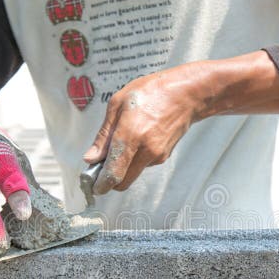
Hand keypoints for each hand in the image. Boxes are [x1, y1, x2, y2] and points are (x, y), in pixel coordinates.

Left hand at [82, 51, 278, 193]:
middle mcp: (145, 150)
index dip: (101, 184)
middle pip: (123, 182)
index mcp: (130, 134)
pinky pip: (143, 164)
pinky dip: (135, 158)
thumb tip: (91, 158)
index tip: (94, 186)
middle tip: (101, 168)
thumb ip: (103, 135)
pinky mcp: (163, 157)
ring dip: (123, 167)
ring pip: (132, 173)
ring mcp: (156, 155)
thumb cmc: (151, 92)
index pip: (113, 173)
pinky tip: (139, 137)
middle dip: (110, 181)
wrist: (187, 94)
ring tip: (124, 140)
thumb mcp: (118, 104)